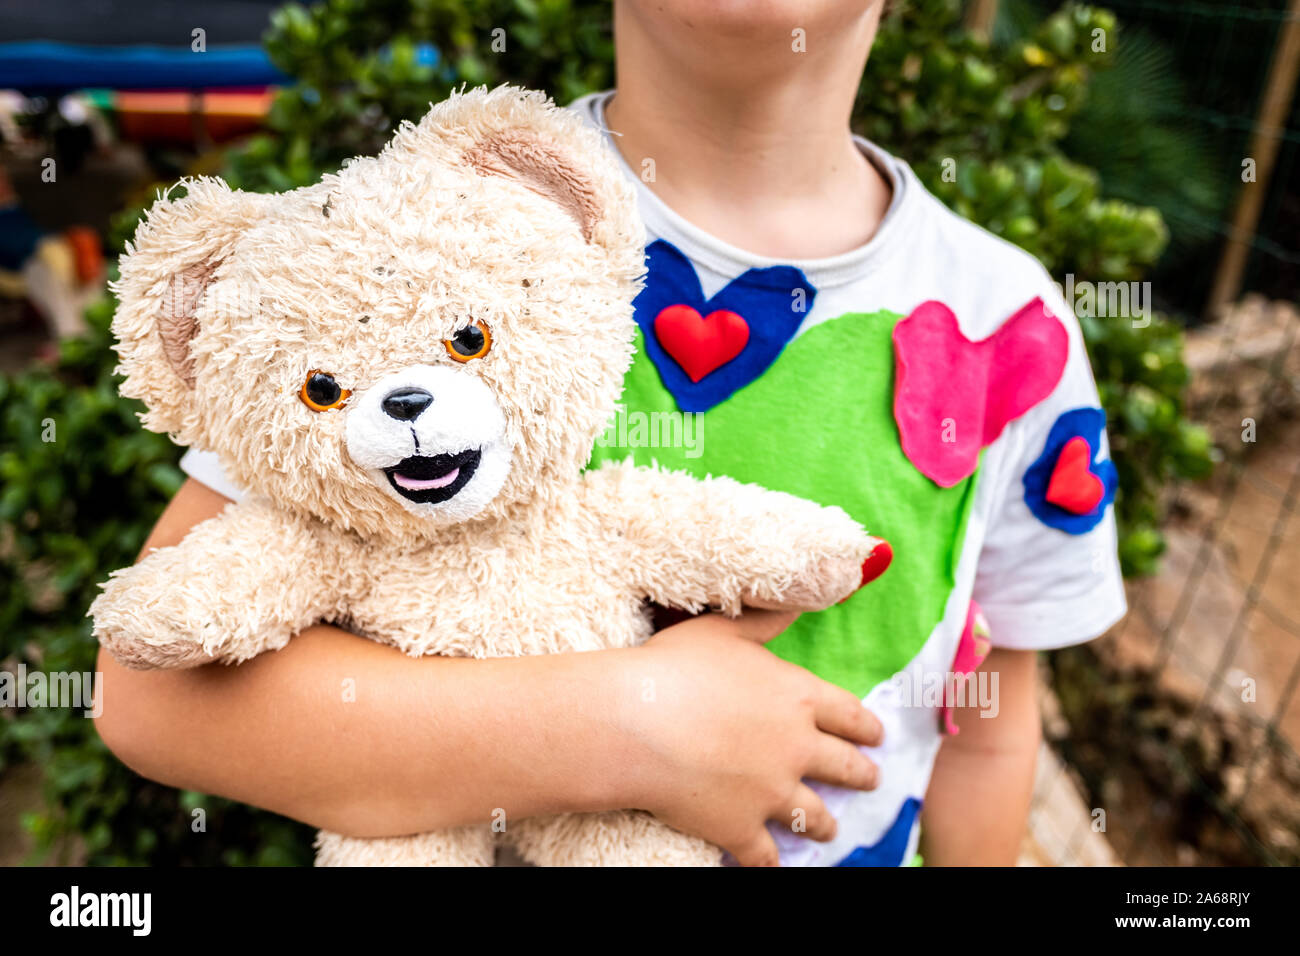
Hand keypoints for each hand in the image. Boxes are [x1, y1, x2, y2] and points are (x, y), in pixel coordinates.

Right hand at [615, 610, 882, 865]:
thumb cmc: (675, 667)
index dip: (866, 727)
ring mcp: (772, 793)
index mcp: (797, 697)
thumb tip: (797, 606)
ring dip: (824, 825)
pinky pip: (766, 856)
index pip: (849, 715)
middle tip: (870, 780)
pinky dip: (771, 862)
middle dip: (862, 775)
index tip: (877, 736)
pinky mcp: (741, 828)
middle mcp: (796, 748)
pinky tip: (773, 864)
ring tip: (828, 829)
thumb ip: (765, 621)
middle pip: (845, 767)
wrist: (636, 723)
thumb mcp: (723, 630)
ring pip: (814, 818)